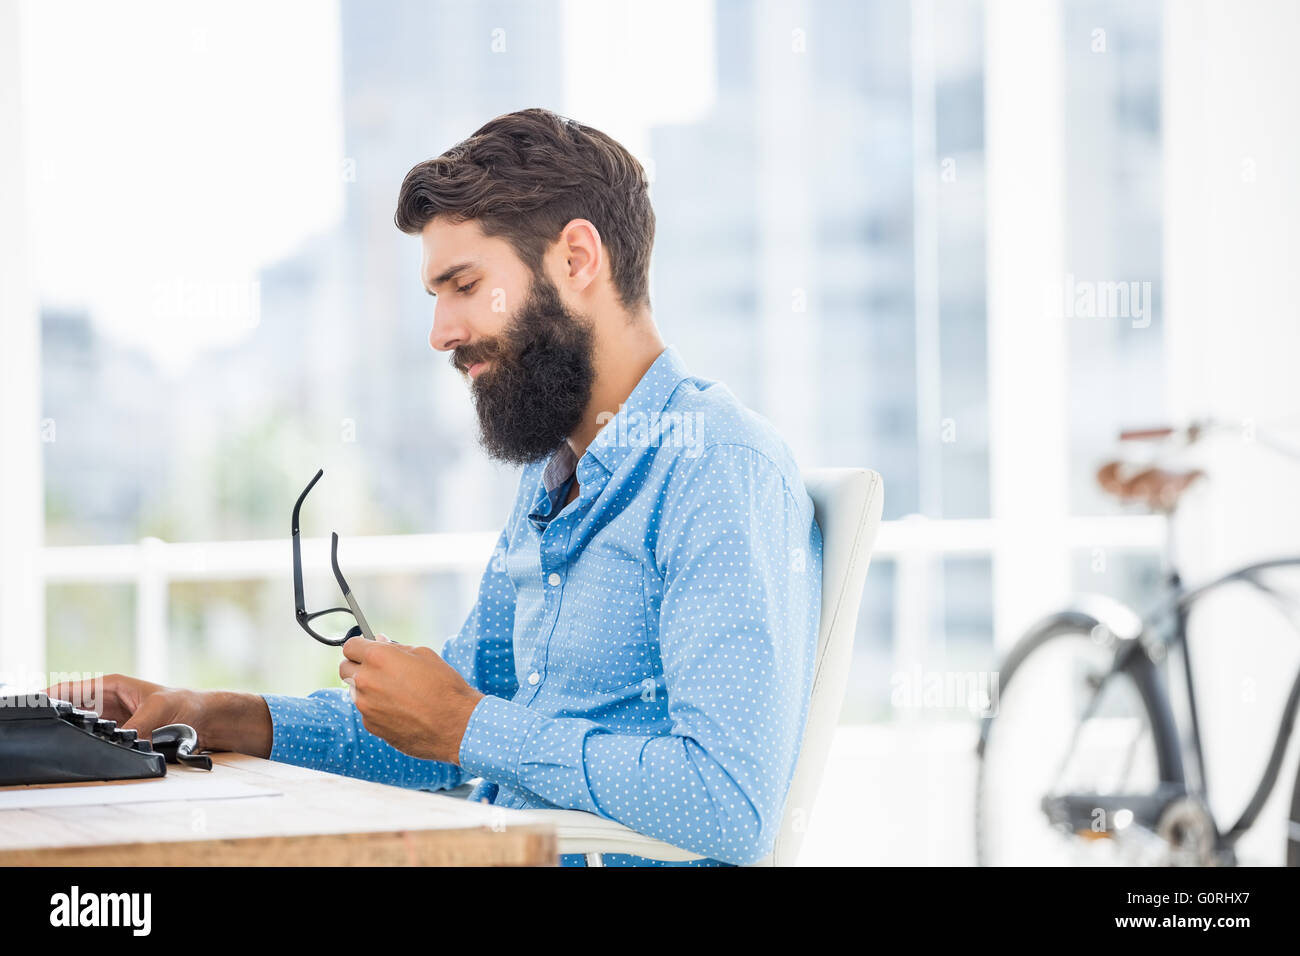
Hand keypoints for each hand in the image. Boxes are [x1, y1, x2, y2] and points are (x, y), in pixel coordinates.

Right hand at [42, 673, 267, 754]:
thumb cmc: (185, 703)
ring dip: (72, 737)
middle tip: (41, 734)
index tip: (31, 709)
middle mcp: (105, 702)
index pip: (69, 689)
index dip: (48, 698)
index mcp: (109, 686)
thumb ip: (139, 726)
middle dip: (55, 721)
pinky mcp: (118, 737)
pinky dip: (89, 749)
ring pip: (80, 729)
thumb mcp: (159, 710)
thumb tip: (123, 743)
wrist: (205, 719)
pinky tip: (82, 756)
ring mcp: (109, 721)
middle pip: (69, 712)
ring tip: (59, 746)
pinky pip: (97, 743)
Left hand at [340, 634, 482, 763]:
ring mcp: (366, 706)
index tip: (367, 650)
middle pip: (344, 668)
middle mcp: (366, 681)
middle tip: (378, 669)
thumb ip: (396, 648)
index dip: (359, 647)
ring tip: (396, 692)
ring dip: (368, 688)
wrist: (455, 724)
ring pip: (355, 691)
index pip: (350, 646)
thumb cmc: (444, 686)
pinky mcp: (371, 726)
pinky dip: (377, 708)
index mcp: (378, 658)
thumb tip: (380, 641)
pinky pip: (367, 711)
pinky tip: (401, 710)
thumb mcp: (424, 655)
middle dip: (357, 666)